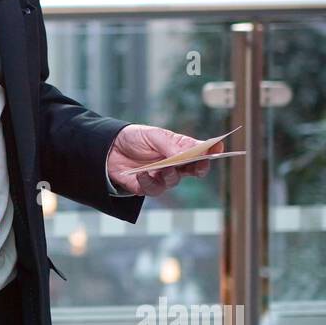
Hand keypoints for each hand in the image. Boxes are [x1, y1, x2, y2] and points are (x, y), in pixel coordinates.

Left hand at [107, 123, 223, 197]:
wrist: (107, 148)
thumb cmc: (133, 138)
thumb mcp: (153, 135)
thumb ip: (171, 144)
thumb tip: (188, 154)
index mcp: (180, 149)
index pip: (202, 152)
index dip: (212, 152)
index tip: (218, 149)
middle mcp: (175, 165)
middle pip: (195, 170)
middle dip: (198, 167)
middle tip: (197, 164)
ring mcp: (162, 177)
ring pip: (174, 180)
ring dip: (170, 174)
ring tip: (162, 167)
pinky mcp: (147, 187)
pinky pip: (154, 189)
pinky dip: (148, 182)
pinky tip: (141, 174)